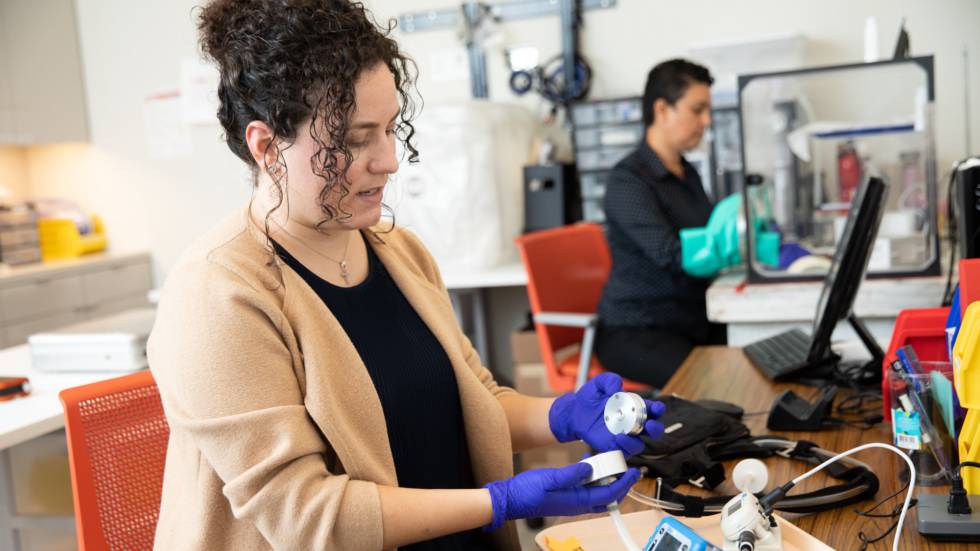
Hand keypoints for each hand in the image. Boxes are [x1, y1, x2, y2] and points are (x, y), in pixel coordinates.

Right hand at [483, 463, 639, 529]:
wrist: (510, 499)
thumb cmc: (526, 492)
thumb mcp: (550, 479)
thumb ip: (571, 474)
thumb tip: (590, 467)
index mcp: (577, 501)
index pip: (609, 494)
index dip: (624, 483)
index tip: (634, 472)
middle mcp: (578, 504)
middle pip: (608, 497)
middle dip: (621, 484)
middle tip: (627, 469)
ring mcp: (572, 501)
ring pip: (598, 493)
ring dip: (607, 480)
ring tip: (610, 464)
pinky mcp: (566, 496)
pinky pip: (586, 489)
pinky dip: (593, 478)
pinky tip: (589, 465)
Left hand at [549, 372, 665, 455]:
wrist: (574, 412)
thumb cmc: (590, 398)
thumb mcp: (598, 384)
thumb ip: (609, 380)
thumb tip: (616, 388)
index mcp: (634, 407)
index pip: (653, 409)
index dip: (658, 409)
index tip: (657, 408)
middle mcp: (632, 423)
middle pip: (654, 430)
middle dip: (656, 429)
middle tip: (650, 425)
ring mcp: (624, 436)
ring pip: (639, 445)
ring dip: (635, 442)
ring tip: (622, 435)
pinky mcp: (613, 446)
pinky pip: (623, 453)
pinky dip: (622, 449)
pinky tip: (615, 440)